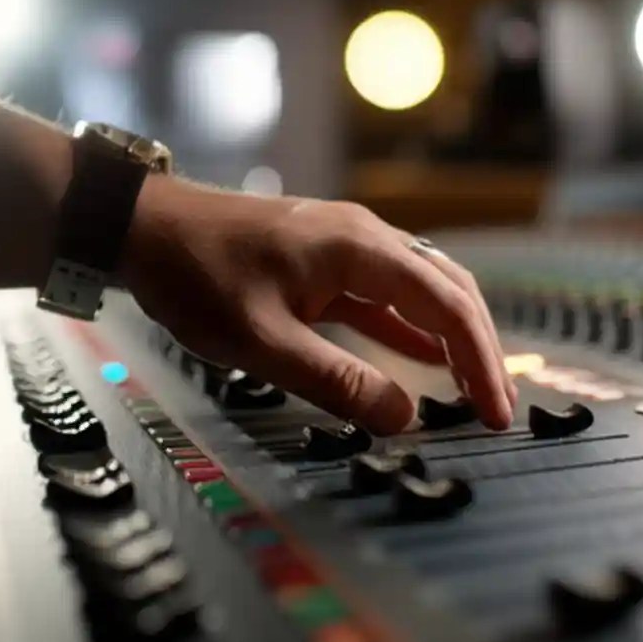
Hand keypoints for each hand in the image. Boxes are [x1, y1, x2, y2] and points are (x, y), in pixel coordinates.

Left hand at [120, 176, 516, 433]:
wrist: (145, 226)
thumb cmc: (196, 275)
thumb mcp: (260, 339)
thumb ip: (334, 379)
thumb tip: (402, 415)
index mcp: (360, 248)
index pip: (445, 304)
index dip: (479, 360)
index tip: (496, 411)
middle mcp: (368, 238)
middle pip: (448, 291)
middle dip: (480, 350)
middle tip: (496, 409)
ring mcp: (349, 246)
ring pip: (425, 291)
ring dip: (453, 339)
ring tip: (474, 391)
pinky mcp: (330, 261)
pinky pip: (389, 296)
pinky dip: (415, 330)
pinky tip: (427, 360)